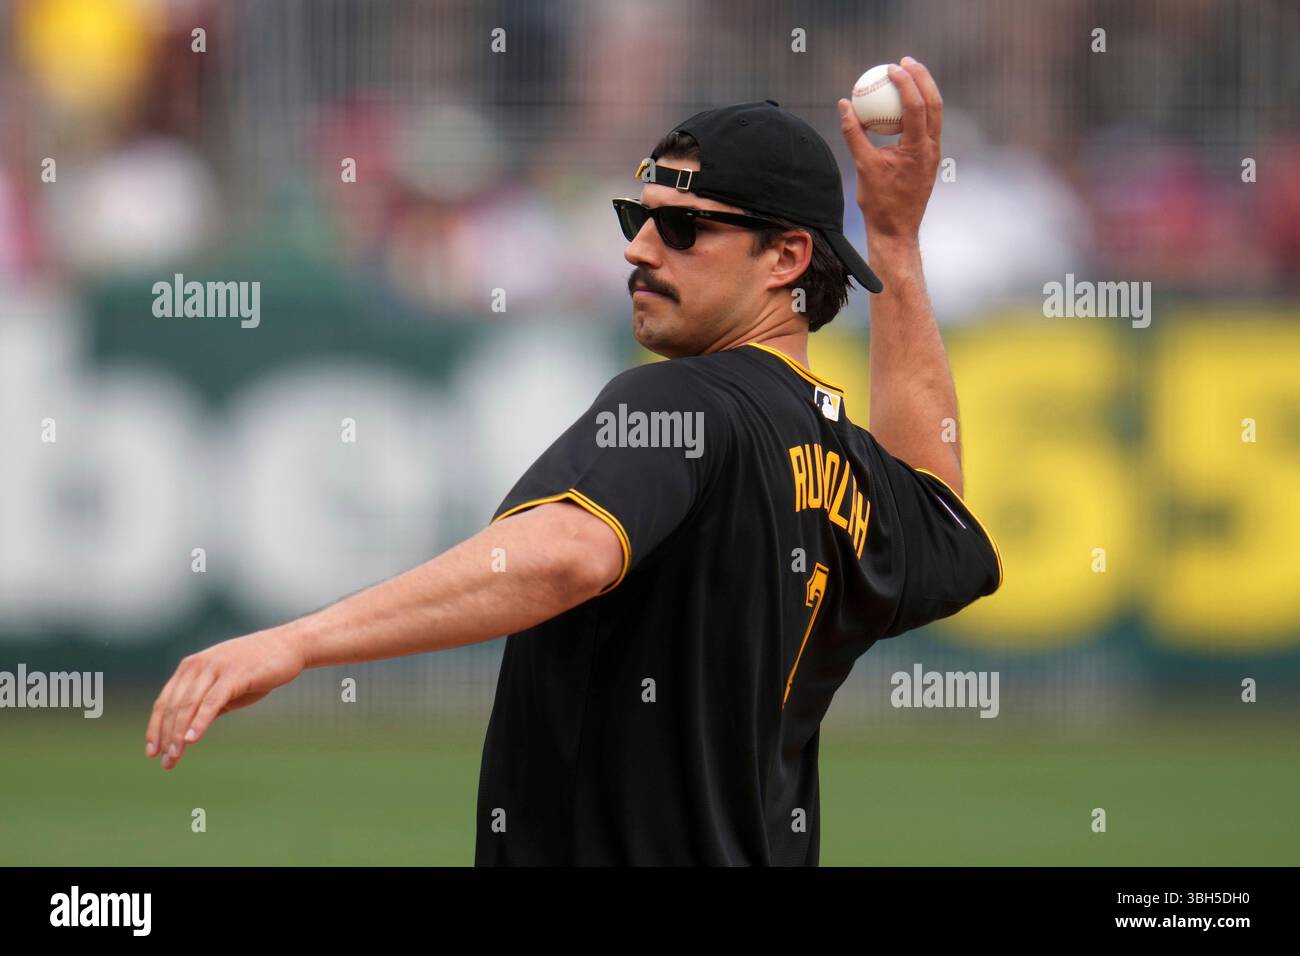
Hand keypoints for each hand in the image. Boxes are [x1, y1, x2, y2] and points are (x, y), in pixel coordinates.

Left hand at [145, 627, 305, 769]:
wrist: (289, 645)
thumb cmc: (258, 668)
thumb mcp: (226, 687)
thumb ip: (207, 704)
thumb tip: (188, 731)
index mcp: (191, 667)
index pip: (165, 701)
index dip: (155, 728)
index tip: (152, 752)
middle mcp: (197, 665)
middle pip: (173, 706)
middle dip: (166, 736)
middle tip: (165, 762)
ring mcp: (215, 668)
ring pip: (188, 706)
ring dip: (178, 734)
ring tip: (174, 756)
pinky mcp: (233, 674)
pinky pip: (211, 701)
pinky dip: (199, 721)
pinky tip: (191, 739)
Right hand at [837, 57, 942, 240]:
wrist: (897, 229)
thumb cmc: (880, 202)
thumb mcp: (863, 165)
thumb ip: (854, 133)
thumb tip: (844, 105)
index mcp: (918, 148)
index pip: (916, 105)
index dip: (905, 82)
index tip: (891, 68)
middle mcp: (932, 147)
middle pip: (934, 101)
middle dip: (921, 77)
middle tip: (904, 62)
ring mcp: (934, 152)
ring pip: (935, 112)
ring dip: (923, 90)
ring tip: (906, 75)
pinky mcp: (930, 157)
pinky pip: (927, 125)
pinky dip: (918, 109)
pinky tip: (902, 104)